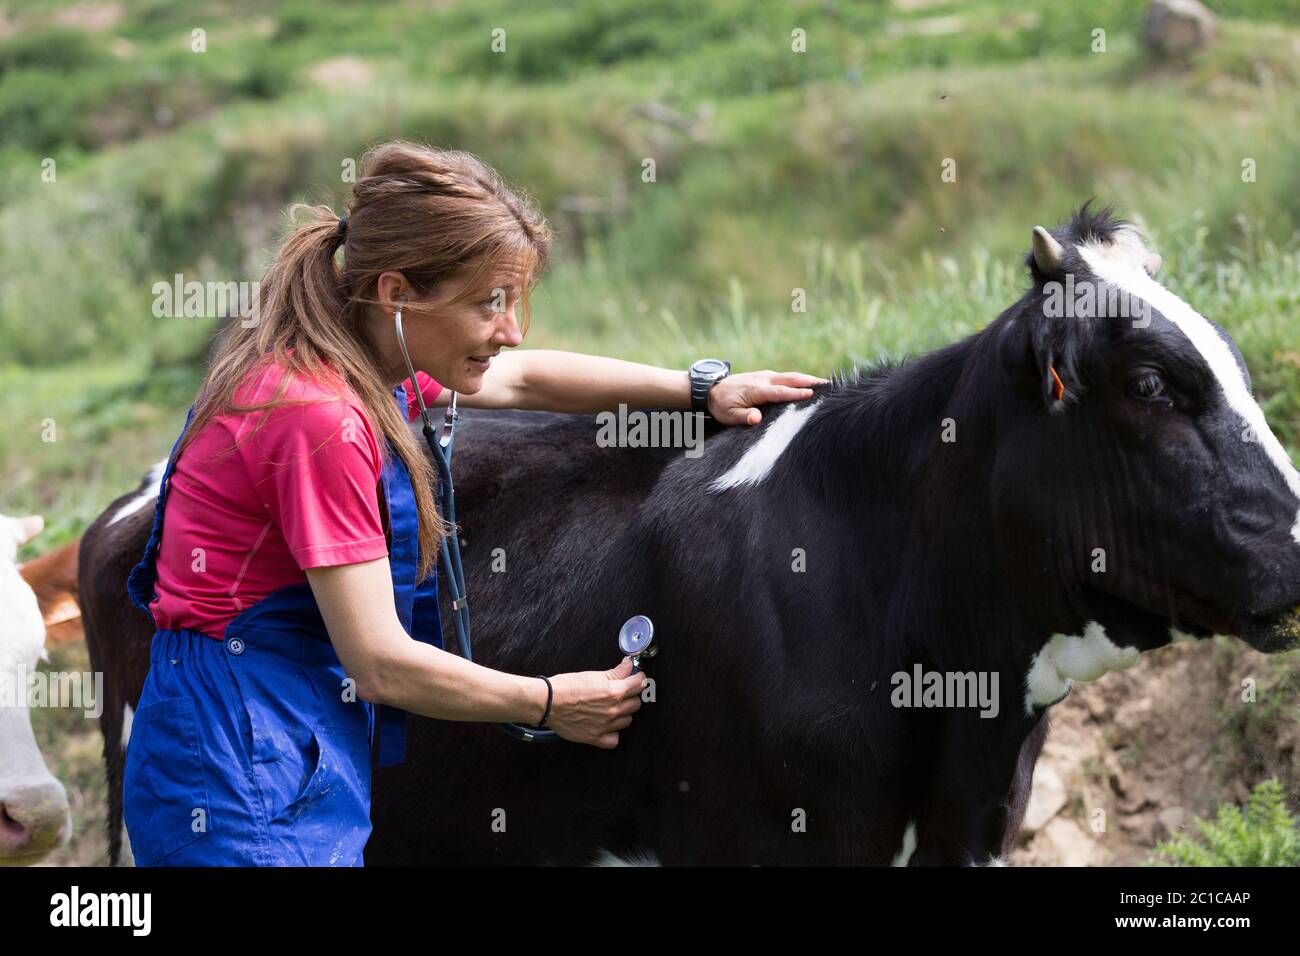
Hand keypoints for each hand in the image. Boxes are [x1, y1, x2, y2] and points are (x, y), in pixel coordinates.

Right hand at [542, 657, 646, 748]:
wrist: (548, 703)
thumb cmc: (566, 687)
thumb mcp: (593, 675)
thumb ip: (615, 673)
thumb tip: (628, 666)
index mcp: (614, 692)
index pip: (638, 685)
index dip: (638, 679)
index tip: (635, 678)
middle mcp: (613, 710)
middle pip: (636, 704)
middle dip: (630, 696)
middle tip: (620, 692)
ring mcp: (606, 726)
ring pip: (627, 721)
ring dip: (622, 714)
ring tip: (611, 708)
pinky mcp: (596, 738)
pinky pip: (615, 739)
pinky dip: (613, 733)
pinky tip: (607, 725)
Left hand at [707, 370, 828, 425]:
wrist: (711, 389)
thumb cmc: (721, 405)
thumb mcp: (728, 415)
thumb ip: (743, 417)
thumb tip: (757, 418)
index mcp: (756, 389)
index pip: (779, 391)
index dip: (796, 393)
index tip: (812, 394)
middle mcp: (763, 380)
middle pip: (790, 379)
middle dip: (809, 381)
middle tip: (829, 385)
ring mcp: (765, 376)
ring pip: (790, 376)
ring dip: (807, 378)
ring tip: (825, 383)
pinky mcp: (766, 377)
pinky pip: (786, 377)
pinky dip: (799, 379)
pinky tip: (809, 383)